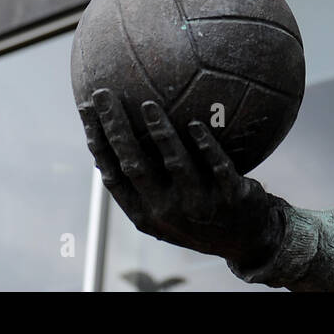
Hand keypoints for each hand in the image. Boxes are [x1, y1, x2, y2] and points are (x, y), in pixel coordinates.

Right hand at [78, 88, 283, 268]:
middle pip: (134, 164)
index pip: (111, 173)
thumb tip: (120, 127)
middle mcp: (166, 211)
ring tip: (148, 104)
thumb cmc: (197, 212)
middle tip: (103, 93)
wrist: (247, 240)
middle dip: (115, 127)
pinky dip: (205, 144)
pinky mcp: (229, 197)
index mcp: (144, 212)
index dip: (97, 140)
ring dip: (161, 132)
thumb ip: (145, 177)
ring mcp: (197, 205)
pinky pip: (216, 165)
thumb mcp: (165, 207)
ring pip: (175, 163)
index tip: (86, 108)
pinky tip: (196, 124)